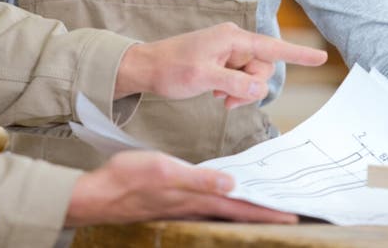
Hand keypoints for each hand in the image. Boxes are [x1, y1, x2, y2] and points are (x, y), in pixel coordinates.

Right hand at [64, 150, 297, 226]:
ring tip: (263, 208)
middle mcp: (193, 208)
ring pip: (222, 212)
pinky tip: (222, 201)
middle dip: (261, 214)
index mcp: (196, 200)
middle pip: (235, 213)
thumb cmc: (127, 179)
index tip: (291, 217)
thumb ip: (198, 178)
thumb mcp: (164, 170)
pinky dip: (222, 206)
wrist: (96, 195)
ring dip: (244, 211)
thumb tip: (231, 184)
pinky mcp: (171, 206)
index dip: (265, 213)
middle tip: (286, 214)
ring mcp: (181, 210)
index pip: (239, 208)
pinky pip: (206, 209)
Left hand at [114, 22, 327, 108]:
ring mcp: (227, 51)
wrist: (146, 67)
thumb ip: (235, 84)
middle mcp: (233, 41)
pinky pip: (239, 78)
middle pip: (262, 67)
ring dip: (241, 92)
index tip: (320, 57)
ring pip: (251, 76)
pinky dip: (233, 90)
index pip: (272, 47)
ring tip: (218, 98)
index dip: (298, 54)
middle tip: (227, 101)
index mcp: (232, 38)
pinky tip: (216, 94)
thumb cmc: (170, 68)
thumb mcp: (203, 79)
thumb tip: (260, 90)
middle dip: (251, 87)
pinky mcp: (221, 61)